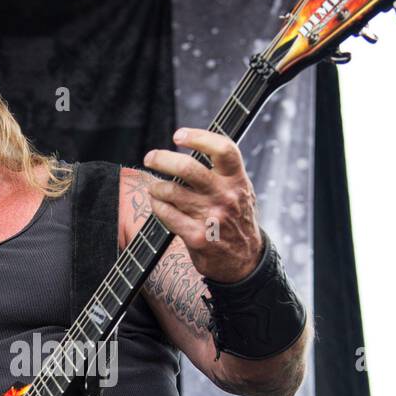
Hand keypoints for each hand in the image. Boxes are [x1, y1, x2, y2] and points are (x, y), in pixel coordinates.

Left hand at [143, 127, 262, 281]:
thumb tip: (193, 146)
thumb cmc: (236, 218)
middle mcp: (225, 196)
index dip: (198, 137)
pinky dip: (157, 206)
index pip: (222, 149)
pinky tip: (157, 204)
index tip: (178, 135)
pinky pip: (166, 214)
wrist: (245, 260)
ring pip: (171, 191)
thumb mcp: (240, 191)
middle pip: (188, 168)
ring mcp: (210, 217)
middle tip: (151, 157)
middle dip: (162, 158)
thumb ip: (223, 171)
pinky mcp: (197, 237)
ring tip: (155, 188)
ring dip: (156, 187)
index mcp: (237, 180)